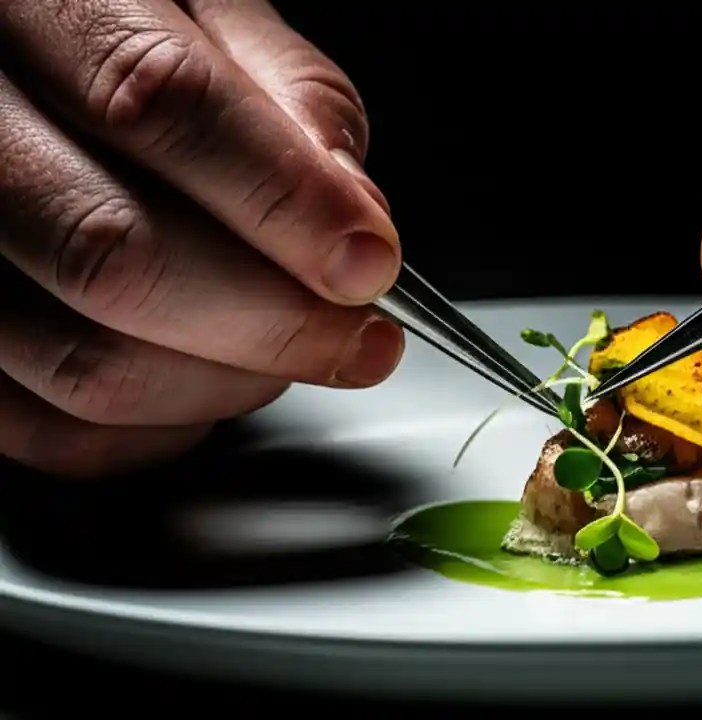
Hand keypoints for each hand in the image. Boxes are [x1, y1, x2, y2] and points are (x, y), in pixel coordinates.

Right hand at [0, 0, 403, 476]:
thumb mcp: (209, 14)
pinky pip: (50, 430)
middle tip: (360, 335)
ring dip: (227, 383)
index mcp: (32, 4)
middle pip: (110, 252)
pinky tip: (211, 381)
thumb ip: (289, 93)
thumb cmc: (124, 37)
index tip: (368, 263)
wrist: (27, 68)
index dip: (281, 199)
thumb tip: (356, 214)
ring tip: (293, 348)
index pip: (154, 99)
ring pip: (82, 362)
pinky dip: (161, 431)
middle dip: (273, 320)